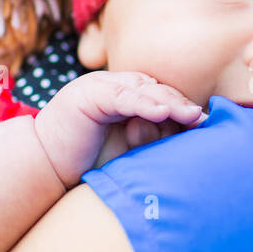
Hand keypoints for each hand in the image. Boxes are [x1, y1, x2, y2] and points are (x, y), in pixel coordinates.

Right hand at [32, 71, 204, 187]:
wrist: (45, 165)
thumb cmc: (86, 161)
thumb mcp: (128, 149)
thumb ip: (153, 139)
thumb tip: (188, 140)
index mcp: (126, 95)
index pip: (162, 96)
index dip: (183, 109)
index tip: (207, 124)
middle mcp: (115, 86)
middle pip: (157, 89)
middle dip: (181, 105)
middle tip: (204, 119)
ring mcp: (100, 86)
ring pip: (143, 90)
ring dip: (169, 102)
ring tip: (191, 115)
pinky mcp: (88, 95)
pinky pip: (122, 97)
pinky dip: (143, 104)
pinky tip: (162, 113)